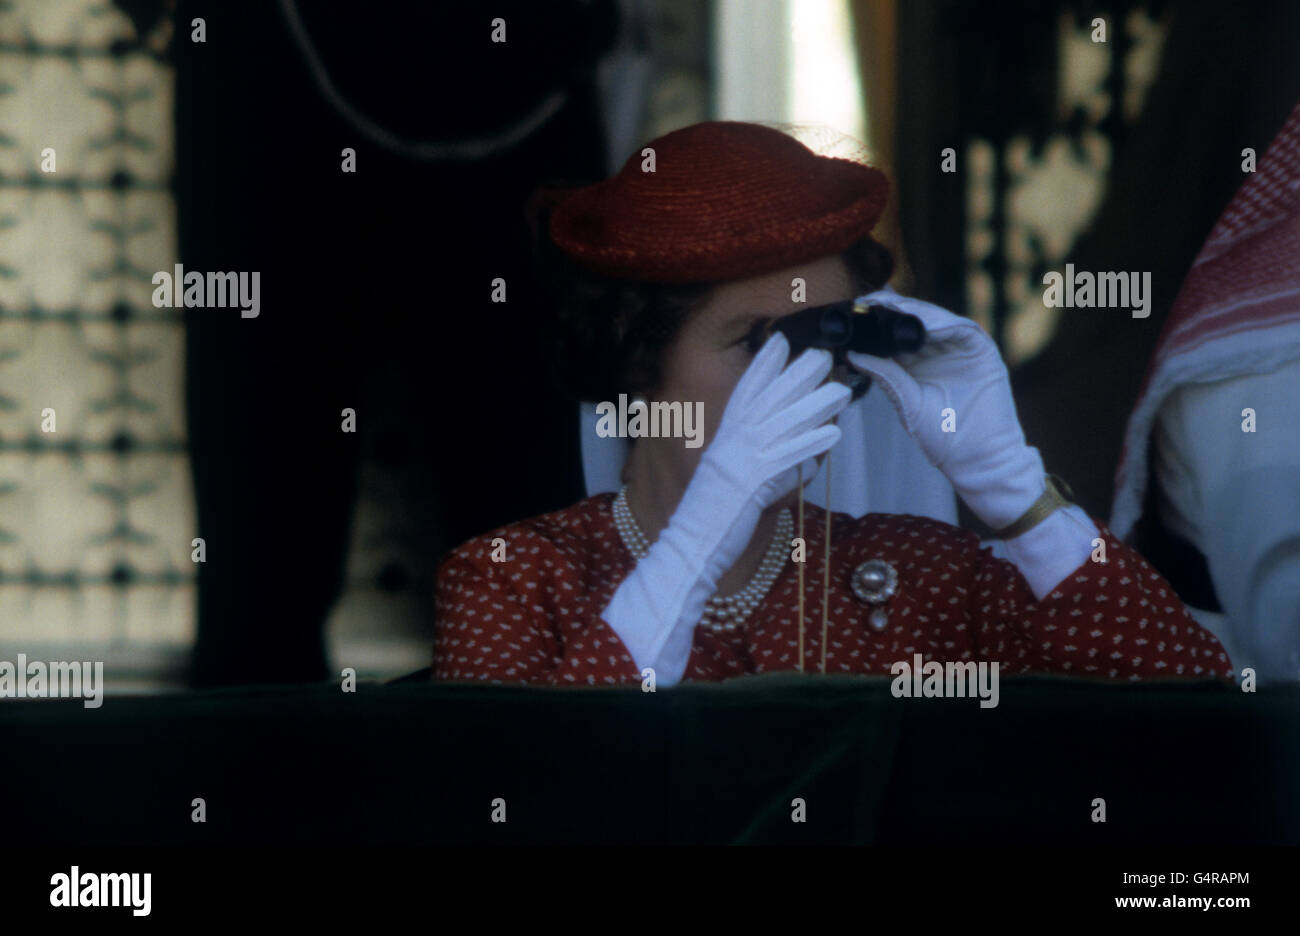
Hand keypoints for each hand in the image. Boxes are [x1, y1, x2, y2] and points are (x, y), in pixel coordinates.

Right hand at [600, 332, 850, 682]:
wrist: (691, 543)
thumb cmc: (710, 517)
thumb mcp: (724, 477)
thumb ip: (749, 458)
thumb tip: (787, 453)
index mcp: (724, 437)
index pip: (744, 392)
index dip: (762, 365)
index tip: (781, 340)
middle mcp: (732, 442)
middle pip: (770, 399)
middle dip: (798, 373)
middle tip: (824, 354)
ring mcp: (743, 460)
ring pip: (785, 423)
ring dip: (816, 405)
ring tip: (843, 391)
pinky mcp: (755, 483)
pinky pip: (789, 458)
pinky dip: (812, 445)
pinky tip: (834, 435)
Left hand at [846, 289, 1044, 530]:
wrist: (977, 459)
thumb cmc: (942, 437)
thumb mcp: (906, 401)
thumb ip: (884, 374)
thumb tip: (852, 354)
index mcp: (917, 361)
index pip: (895, 331)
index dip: (877, 318)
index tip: (854, 310)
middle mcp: (939, 350)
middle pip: (915, 320)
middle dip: (893, 309)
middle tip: (869, 300)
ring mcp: (961, 349)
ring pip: (937, 319)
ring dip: (915, 312)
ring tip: (892, 307)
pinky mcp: (983, 352)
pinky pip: (962, 329)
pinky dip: (943, 324)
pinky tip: (923, 324)